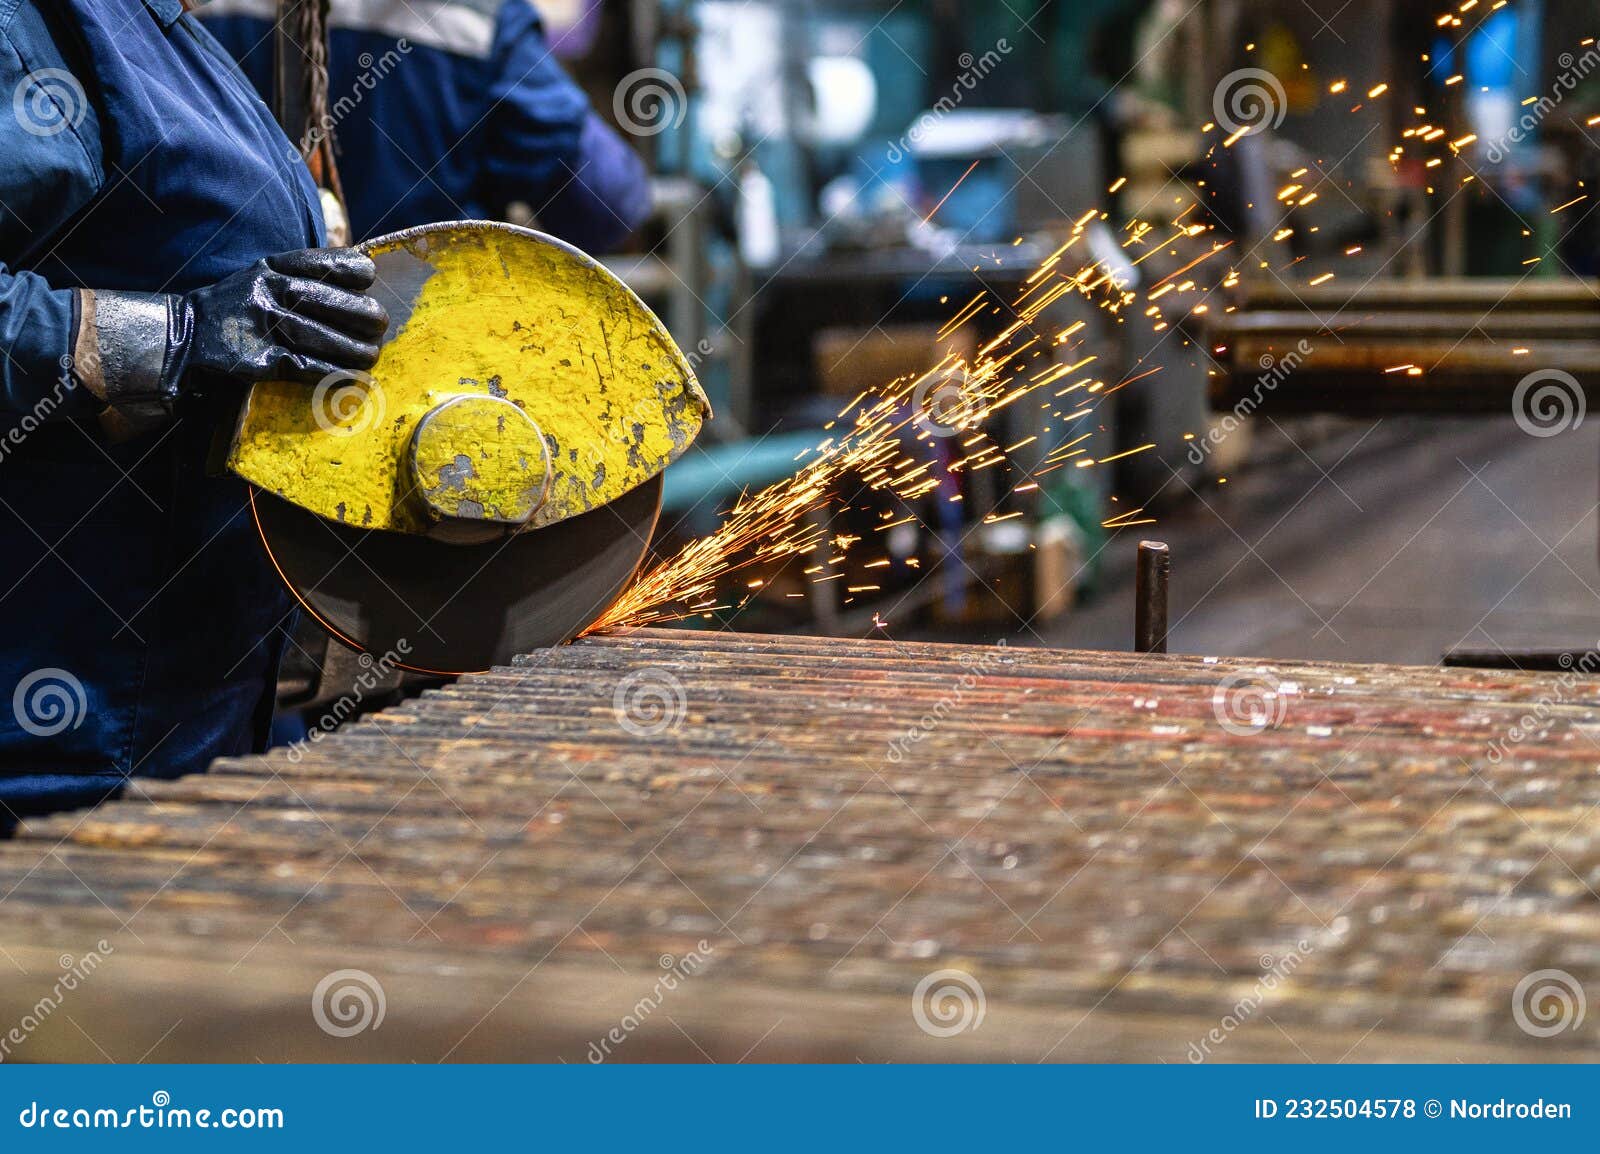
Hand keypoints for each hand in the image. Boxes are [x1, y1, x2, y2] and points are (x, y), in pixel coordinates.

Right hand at [178, 248, 389, 389]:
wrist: (181, 339)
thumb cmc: (233, 310)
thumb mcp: (258, 279)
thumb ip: (297, 278)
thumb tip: (355, 287)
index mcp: (267, 269)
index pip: (314, 262)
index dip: (346, 268)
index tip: (370, 276)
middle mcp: (264, 292)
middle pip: (322, 299)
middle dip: (359, 313)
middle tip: (380, 324)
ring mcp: (259, 326)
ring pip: (318, 336)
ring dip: (352, 348)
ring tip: (372, 355)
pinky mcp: (257, 360)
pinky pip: (304, 366)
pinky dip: (332, 372)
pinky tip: (352, 376)